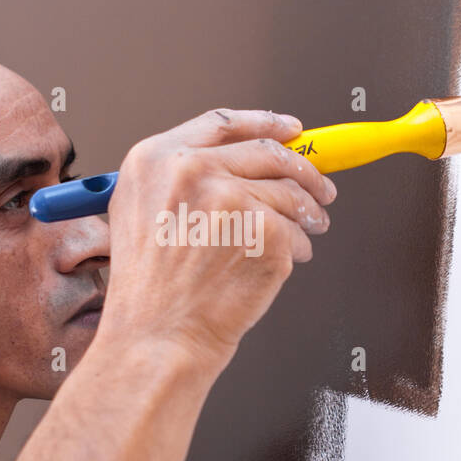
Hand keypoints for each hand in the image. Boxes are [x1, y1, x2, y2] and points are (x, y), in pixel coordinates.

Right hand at [100, 108, 335, 370]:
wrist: (158, 337)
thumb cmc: (149, 292)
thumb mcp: (140, 215)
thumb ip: (181, 180)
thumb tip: (241, 165)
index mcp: (156, 159)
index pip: (223, 124)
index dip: (264, 124)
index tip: (289, 129)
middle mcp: (191, 170)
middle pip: (267, 152)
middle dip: (304, 170)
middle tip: (320, 185)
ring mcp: (231, 198)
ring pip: (290, 192)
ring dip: (308, 212)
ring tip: (309, 229)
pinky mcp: (264, 230)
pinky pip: (297, 230)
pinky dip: (300, 247)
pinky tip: (288, 261)